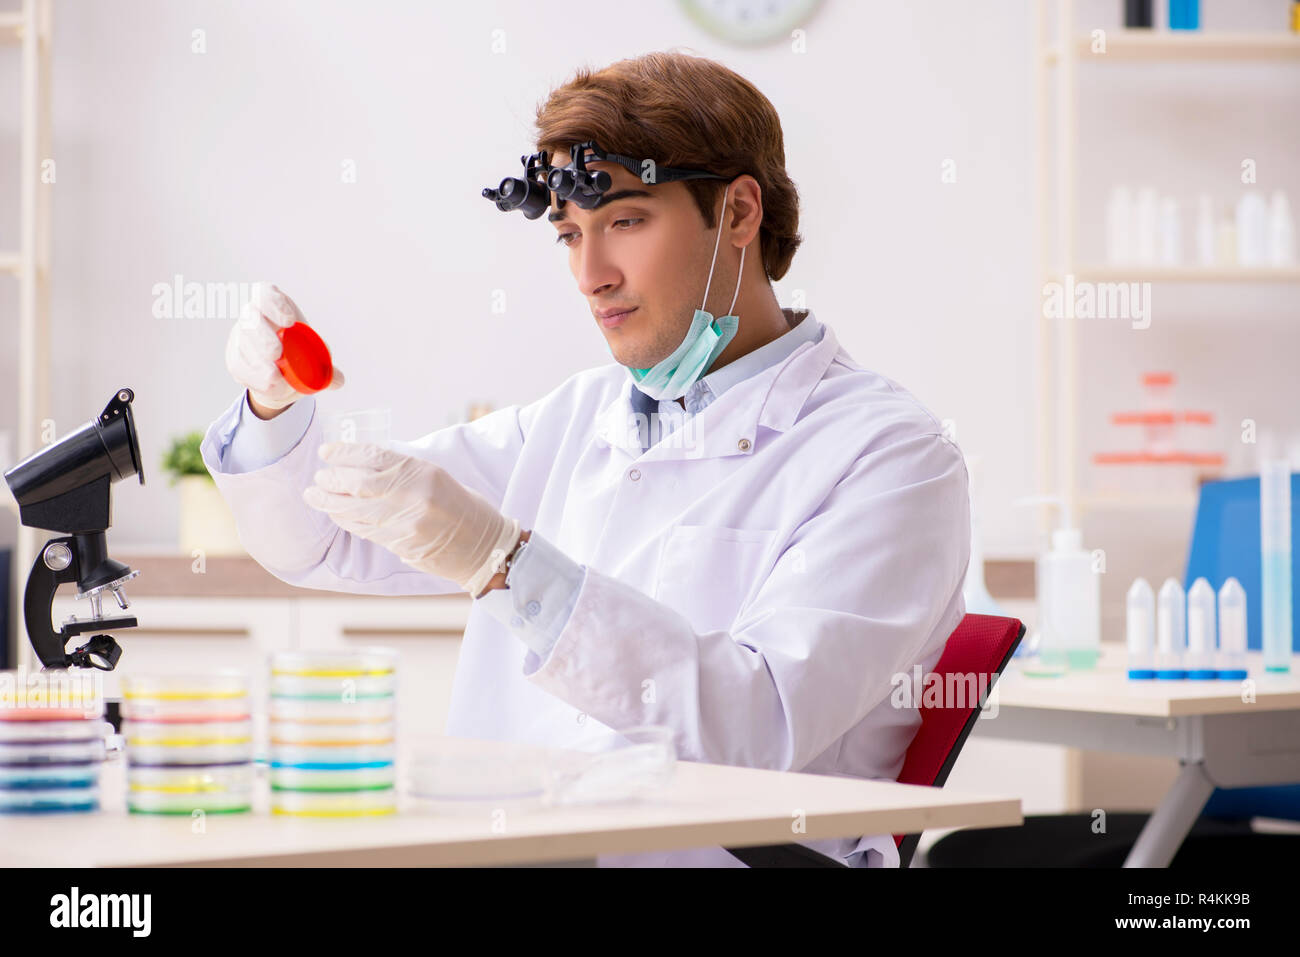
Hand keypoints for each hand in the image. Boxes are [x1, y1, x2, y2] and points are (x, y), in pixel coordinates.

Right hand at [225, 282, 344, 416]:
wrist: (280, 377)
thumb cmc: (299, 355)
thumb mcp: (315, 358)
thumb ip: (326, 367)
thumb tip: (337, 380)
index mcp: (274, 306)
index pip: (265, 294)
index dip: (274, 303)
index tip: (289, 321)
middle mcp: (253, 317)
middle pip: (250, 318)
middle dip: (262, 336)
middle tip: (277, 353)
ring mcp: (240, 336)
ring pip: (242, 344)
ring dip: (259, 363)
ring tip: (276, 378)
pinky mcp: (234, 357)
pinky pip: (238, 365)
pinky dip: (254, 378)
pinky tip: (269, 385)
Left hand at [303, 442, 520, 597]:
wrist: (483, 546)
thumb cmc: (462, 506)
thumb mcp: (435, 476)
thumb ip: (401, 470)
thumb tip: (363, 463)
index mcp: (422, 473)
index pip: (373, 458)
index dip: (344, 453)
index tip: (327, 451)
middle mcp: (412, 497)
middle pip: (358, 485)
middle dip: (332, 480)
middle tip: (319, 477)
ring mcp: (405, 524)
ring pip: (355, 511)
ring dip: (330, 503)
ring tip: (314, 495)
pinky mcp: (400, 544)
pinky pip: (363, 530)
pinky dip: (346, 520)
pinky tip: (336, 514)